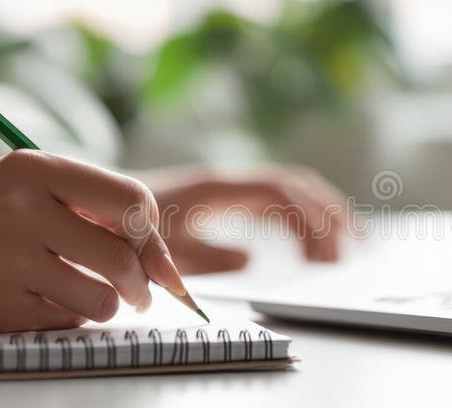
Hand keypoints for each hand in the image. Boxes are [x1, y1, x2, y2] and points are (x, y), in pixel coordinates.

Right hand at [0, 150, 180, 331]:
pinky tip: (41, 303)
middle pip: (125, 257)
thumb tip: (158, 255)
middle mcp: (24, 211)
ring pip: (103, 299)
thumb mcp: (18, 185)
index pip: (132, 199)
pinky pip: (66, 323)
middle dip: (144, 283)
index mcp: (34, 169)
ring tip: (87, 296)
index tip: (152, 253)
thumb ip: (84, 206)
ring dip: (106, 305)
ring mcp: (9, 262)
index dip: (153, 234)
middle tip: (140, 292)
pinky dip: (68, 320)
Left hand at [141, 165, 345, 274]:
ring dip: (326, 212)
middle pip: (297, 186)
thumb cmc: (125, 227)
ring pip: (294, 190)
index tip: (321, 256)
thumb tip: (251, 259)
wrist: (95, 206)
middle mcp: (230, 182)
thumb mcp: (162, 246)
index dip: (308, 220)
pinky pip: (279, 202)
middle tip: (353, 250)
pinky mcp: (229, 200)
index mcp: (218, 188)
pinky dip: (306, 217)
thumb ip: (204, 255)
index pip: (279, 193)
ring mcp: (232, 188)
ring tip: (356, 240)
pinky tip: (320, 240)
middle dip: (330, 215)